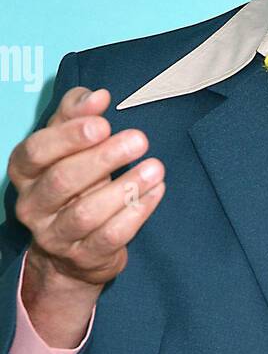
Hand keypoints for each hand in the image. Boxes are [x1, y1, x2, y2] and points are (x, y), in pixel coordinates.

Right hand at [8, 86, 164, 344]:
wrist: (73, 250)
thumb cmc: (74, 183)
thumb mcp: (68, 145)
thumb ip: (76, 115)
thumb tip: (97, 95)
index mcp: (24, 172)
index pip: (36, 151)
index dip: (68, 136)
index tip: (103, 122)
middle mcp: (32, 206)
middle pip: (62, 181)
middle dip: (102, 159)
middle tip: (139, 139)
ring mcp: (55, 236)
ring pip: (86, 213)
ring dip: (125, 188)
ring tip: (155, 167)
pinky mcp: (83, 257)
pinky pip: (110, 236)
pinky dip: (136, 213)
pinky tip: (156, 192)